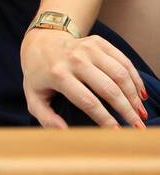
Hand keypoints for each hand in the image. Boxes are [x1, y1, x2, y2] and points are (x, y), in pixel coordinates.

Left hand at [22, 29, 148, 128]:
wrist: (40, 43)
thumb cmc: (39, 75)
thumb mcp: (33, 96)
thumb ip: (45, 116)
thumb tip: (63, 131)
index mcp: (57, 74)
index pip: (87, 101)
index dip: (104, 118)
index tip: (117, 132)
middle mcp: (74, 59)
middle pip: (108, 89)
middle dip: (126, 110)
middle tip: (137, 127)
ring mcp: (87, 48)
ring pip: (119, 74)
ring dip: (134, 96)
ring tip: (140, 113)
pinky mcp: (98, 42)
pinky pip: (123, 61)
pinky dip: (135, 78)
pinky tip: (140, 94)